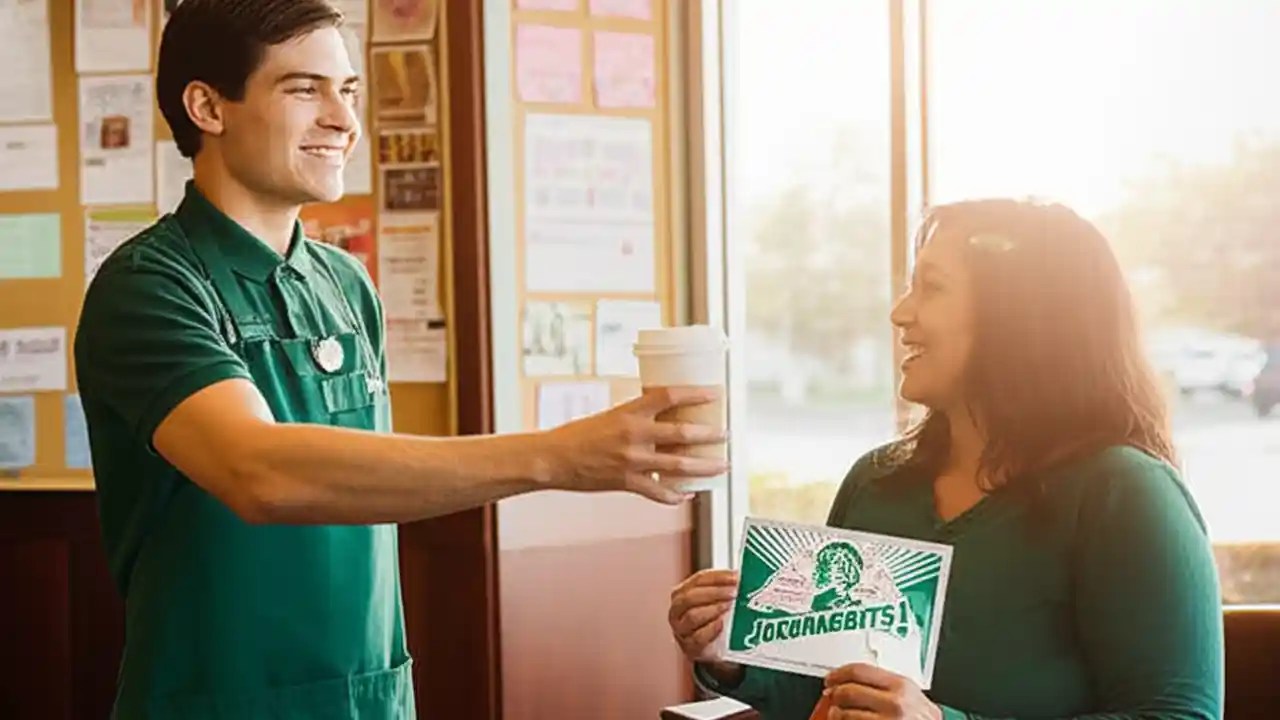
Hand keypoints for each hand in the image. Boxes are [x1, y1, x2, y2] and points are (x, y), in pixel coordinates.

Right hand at [546, 387, 728, 503]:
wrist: (553, 459)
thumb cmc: (577, 435)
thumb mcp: (610, 416)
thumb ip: (636, 419)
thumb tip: (662, 418)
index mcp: (630, 412)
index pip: (670, 396)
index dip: (696, 394)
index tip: (715, 394)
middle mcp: (634, 435)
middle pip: (683, 434)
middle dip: (710, 436)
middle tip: (726, 435)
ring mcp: (632, 461)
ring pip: (679, 465)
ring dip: (705, 466)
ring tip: (722, 465)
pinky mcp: (626, 483)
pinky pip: (659, 492)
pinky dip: (675, 495)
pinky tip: (687, 495)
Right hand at [669, 569, 741, 682]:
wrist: (712, 649)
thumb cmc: (711, 620)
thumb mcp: (715, 601)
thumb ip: (724, 588)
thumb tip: (743, 578)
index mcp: (682, 593)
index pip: (699, 579)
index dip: (718, 577)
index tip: (735, 577)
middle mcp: (677, 610)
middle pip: (691, 597)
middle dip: (715, 592)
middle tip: (734, 592)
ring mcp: (681, 630)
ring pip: (693, 616)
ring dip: (713, 609)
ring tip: (729, 606)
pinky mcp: (689, 647)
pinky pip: (698, 638)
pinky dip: (711, 629)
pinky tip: (722, 624)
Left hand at [822, 664, 940, 719]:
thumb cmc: (923, 718)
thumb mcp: (909, 693)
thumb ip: (884, 684)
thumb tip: (849, 680)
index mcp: (900, 686)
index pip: (859, 671)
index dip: (838, 674)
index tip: (830, 679)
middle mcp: (895, 703)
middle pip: (849, 692)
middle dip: (834, 695)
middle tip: (832, 697)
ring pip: (846, 714)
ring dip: (835, 714)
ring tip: (837, 713)